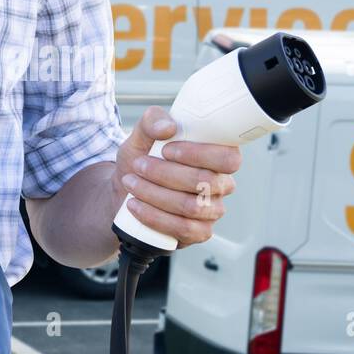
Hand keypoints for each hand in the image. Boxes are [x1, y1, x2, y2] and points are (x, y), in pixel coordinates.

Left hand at [113, 106, 240, 246]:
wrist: (124, 193)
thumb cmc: (142, 161)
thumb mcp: (141, 136)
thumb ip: (152, 121)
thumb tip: (168, 126)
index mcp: (218, 158)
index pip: (229, 159)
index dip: (200, 155)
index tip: (166, 150)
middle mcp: (221, 185)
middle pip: (206, 182)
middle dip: (166, 174)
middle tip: (139, 165)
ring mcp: (212, 211)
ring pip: (192, 207)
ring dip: (155, 194)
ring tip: (131, 183)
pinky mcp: (199, 232)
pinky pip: (184, 229)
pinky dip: (155, 217)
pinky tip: (135, 205)